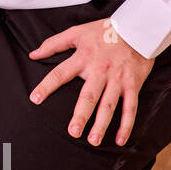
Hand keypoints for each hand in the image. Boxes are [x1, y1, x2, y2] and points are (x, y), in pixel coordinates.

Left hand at [28, 18, 154, 146]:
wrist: (137, 28)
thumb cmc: (103, 31)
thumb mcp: (76, 32)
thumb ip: (53, 44)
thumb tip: (33, 54)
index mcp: (83, 58)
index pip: (60, 74)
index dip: (46, 86)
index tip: (35, 99)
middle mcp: (99, 71)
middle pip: (89, 96)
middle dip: (81, 115)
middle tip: (73, 132)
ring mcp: (117, 79)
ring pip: (109, 105)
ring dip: (102, 124)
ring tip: (93, 141)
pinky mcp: (132, 84)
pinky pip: (130, 107)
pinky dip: (126, 124)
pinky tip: (120, 140)